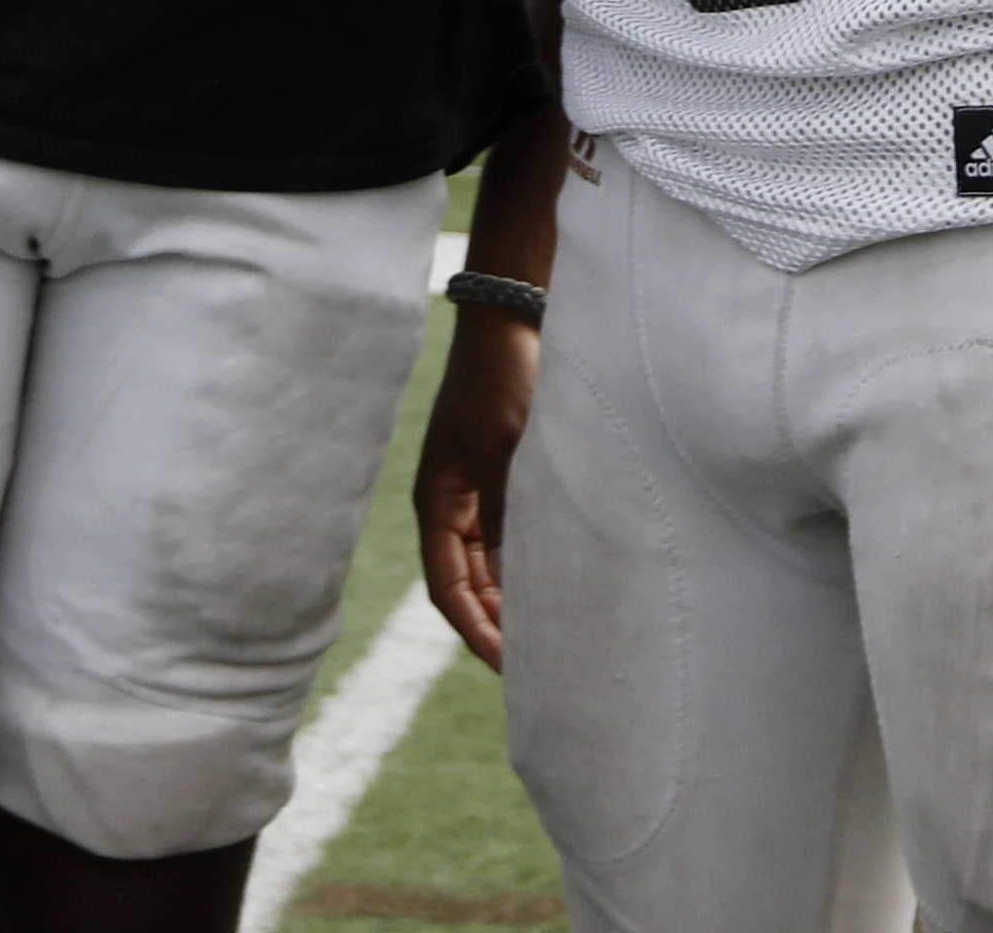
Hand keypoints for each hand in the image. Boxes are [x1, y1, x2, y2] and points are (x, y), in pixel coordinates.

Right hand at [414, 310, 540, 667]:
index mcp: (437, 503)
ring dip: (511, 603)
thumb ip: (507, 512)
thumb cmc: (503, 383)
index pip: (448, 588)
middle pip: (467, 586)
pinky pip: (510, 542)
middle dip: (494, 627)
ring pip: (490, 569)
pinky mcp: (505, 482)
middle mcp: (452, 507)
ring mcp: (477, 495)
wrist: (512, 326)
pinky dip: (526, 570)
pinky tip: (554, 590)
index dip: (473, 631)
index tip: (505, 665)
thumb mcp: (505, 449)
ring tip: (549, 639)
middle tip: (537, 667)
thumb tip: (513, 580)